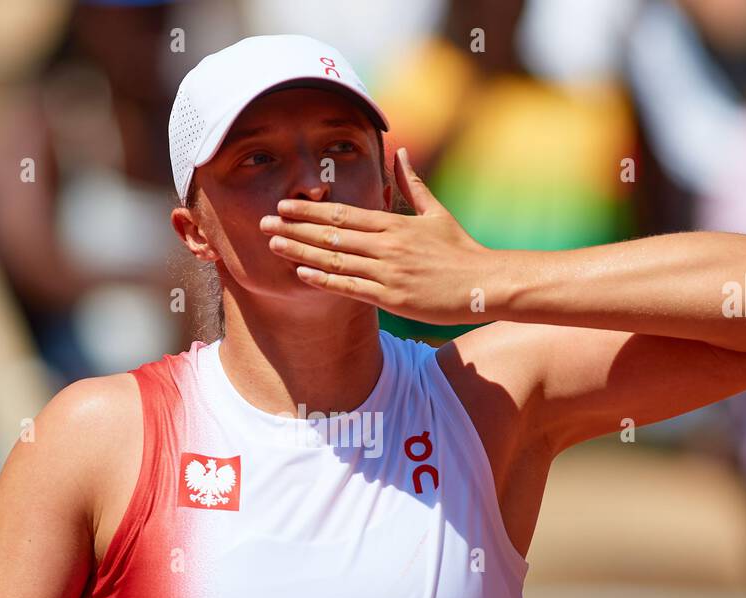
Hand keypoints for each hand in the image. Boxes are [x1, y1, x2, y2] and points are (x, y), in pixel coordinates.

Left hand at [259, 147, 495, 325]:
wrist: (484, 283)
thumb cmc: (461, 249)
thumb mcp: (436, 212)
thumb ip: (412, 184)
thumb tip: (399, 152)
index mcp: (394, 224)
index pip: (342, 214)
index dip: (309, 210)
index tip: (283, 206)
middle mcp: (387, 245)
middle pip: (331, 234)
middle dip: (294, 228)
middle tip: (261, 223)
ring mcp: (388, 272)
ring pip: (335, 259)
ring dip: (300, 252)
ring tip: (272, 245)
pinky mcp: (392, 298)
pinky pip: (351, 288)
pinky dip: (324, 280)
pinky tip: (301, 274)